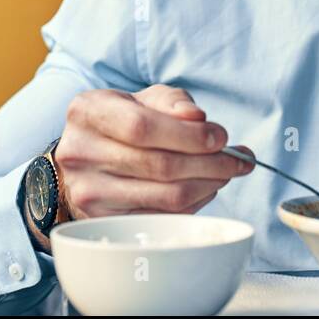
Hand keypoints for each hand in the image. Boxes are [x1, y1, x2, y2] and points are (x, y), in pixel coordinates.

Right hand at [53, 84, 253, 217]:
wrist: (85, 156)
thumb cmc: (121, 121)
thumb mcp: (143, 98)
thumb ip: (172, 102)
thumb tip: (198, 119)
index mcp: (88, 112)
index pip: (142, 127)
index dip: (188, 136)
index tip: (221, 137)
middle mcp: (80, 153)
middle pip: (159, 165)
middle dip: (210, 163)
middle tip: (239, 159)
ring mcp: (88, 191)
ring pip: (165, 196)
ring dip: (208, 185)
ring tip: (227, 172)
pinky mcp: (102, 220)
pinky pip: (162, 217)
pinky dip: (194, 204)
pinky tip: (205, 188)